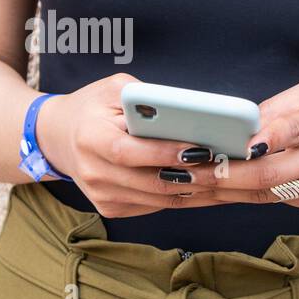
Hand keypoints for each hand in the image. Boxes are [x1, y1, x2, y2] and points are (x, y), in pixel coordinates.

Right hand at [37, 74, 221, 217]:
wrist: (57, 137)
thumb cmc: (94, 106)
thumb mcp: (114, 89)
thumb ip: (148, 98)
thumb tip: (192, 112)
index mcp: (91, 140)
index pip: (132, 152)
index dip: (168, 153)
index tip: (204, 149)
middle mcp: (95, 175)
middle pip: (156, 183)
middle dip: (201, 178)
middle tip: (238, 170)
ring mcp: (104, 197)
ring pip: (165, 200)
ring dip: (206, 193)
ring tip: (241, 182)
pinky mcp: (114, 209)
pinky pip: (160, 206)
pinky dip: (192, 197)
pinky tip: (223, 190)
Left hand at [179, 77, 298, 207]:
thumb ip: (282, 107)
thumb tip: (240, 123)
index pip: (294, 131)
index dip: (261, 140)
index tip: (231, 145)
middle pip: (272, 174)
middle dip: (223, 174)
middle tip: (185, 170)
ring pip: (270, 194)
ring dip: (225, 191)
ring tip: (187, 183)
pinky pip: (280, 200)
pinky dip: (246, 196)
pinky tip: (217, 191)